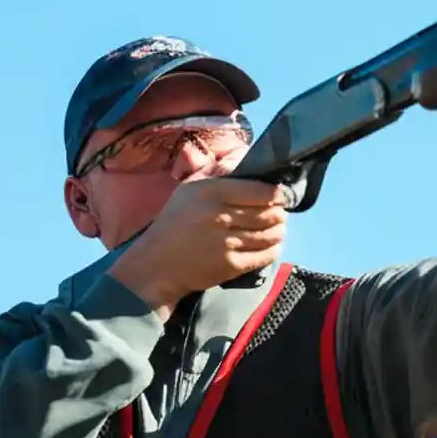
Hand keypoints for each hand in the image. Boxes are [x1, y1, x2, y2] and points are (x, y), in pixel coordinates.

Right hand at [107, 177, 288, 319]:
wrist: (156, 266)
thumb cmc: (174, 223)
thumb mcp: (189, 191)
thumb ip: (218, 178)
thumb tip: (253, 172)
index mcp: (210, 192)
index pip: (260, 190)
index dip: (277, 194)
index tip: (280, 196)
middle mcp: (220, 215)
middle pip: (269, 213)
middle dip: (280, 213)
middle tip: (280, 213)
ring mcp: (227, 242)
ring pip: (271, 233)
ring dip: (279, 230)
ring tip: (277, 227)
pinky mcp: (231, 265)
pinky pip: (266, 254)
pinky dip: (274, 248)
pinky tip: (270, 244)